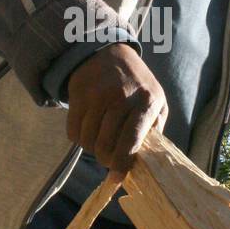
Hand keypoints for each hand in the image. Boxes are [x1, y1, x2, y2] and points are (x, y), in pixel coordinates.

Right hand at [66, 42, 167, 174]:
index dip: (122, 163)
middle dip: (106, 159)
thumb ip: (153, 130)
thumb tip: (143, 162)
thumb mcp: (156, 101)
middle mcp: (121, 98)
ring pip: (87, 141)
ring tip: (100, 141)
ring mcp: (97, 95)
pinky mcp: (78, 95)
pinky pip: (73, 132)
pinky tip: (89, 130)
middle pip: (106, 145)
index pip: (131, 141)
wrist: (109, 52)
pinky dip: (79, 138)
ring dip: (92, 148)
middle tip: (109, 158)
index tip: (117, 177)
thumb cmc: (137, 84)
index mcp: (146, 102)